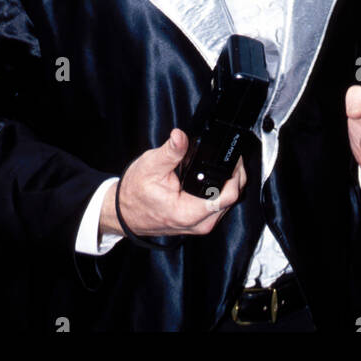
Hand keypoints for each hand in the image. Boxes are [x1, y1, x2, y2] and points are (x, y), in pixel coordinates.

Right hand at [99, 129, 245, 240]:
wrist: (124, 211)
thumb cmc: (135, 193)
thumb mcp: (151, 166)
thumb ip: (171, 151)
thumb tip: (180, 136)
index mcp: (188, 213)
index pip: (227, 197)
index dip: (236, 174)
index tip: (234, 158)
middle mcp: (198, 223)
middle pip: (232, 200)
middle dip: (236, 177)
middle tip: (231, 157)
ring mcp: (199, 225)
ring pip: (228, 204)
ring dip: (230, 184)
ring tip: (224, 164)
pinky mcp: (198, 223)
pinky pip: (219, 207)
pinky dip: (221, 191)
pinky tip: (216, 178)